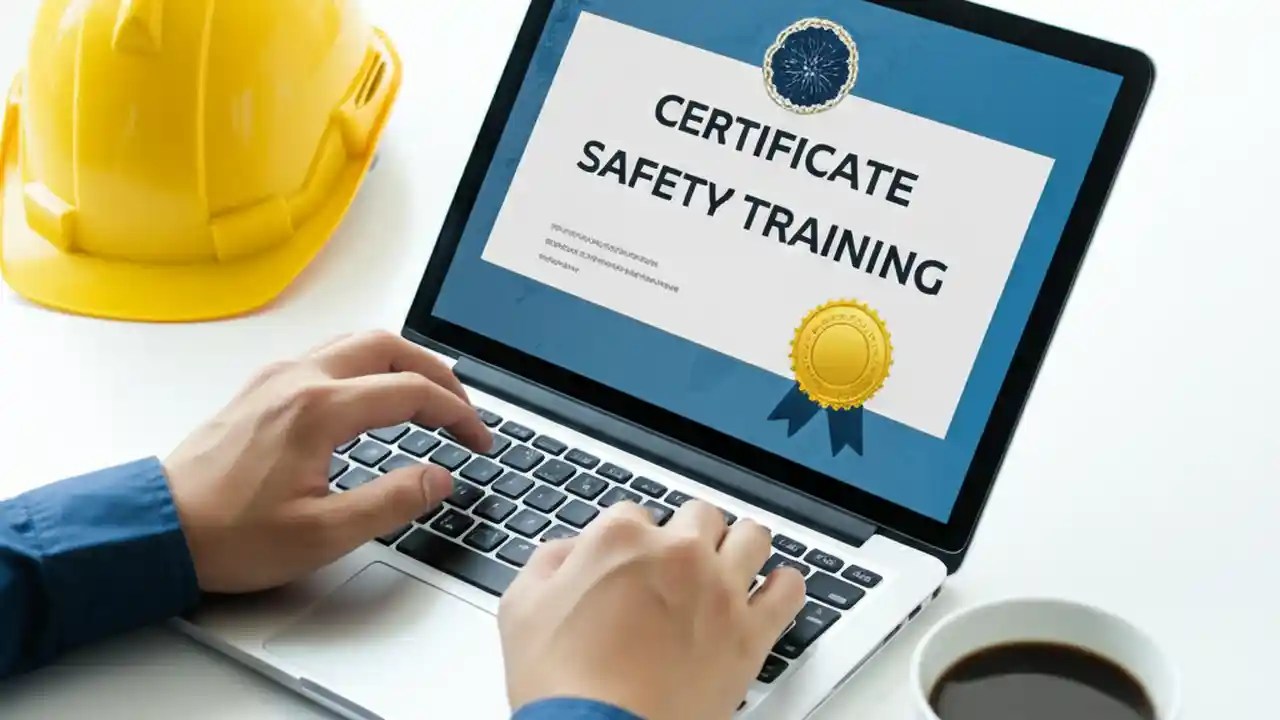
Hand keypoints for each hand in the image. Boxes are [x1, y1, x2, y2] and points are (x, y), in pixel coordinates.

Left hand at [163, 330, 491, 593]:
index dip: (457, 414)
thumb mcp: (323, 534)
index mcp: (318, 409)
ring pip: (356, 344)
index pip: (410, 392)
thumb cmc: (228, 536)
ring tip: (427, 397)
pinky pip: (328, 357)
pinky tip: (373, 399)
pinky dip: (367, 368)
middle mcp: (298, 380)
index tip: (477, 440)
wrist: (157, 531)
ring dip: (401, 363)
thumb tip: (438, 478)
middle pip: (388, 347)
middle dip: (436, 373)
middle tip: (462, 406)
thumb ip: (393, 502)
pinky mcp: (262, 391)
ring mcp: (276, 380)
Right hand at [498, 500, 806, 719]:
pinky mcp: (751, 632)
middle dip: (688, 535)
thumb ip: (549, 563)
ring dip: (740, 547)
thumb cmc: (562, 684)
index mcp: (620, 539)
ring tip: (730, 566)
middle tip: (679, 565)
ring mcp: (720, 590)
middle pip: (699, 515)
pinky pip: (790, 589)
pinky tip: (770, 592)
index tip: (633, 562)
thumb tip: (571, 551)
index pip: (635, 513)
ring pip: (753, 536)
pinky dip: (783, 586)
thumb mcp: (521, 608)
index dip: (632, 539)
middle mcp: (677, 553)